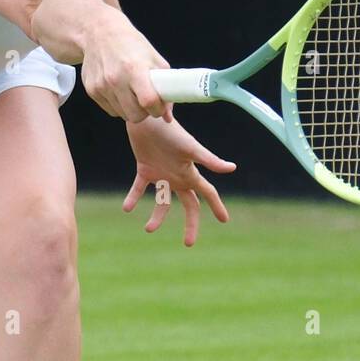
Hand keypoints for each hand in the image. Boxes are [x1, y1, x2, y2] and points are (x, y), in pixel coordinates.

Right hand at [80, 12, 174, 123]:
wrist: (100, 32)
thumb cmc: (130, 43)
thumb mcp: (153, 58)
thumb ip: (165, 87)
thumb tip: (168, 116)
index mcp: (134, 68)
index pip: (148, 101)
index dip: (157, 108)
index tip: (159, 105)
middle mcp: (115, 79)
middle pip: (135, 115)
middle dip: (145, 112)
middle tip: (146, 101)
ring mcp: (101, 86)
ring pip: (123, 115)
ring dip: (131, 109)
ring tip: (132, 92)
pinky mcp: (91, 90)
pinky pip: (110, 110)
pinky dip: (118, 105)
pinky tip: (120, 90)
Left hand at [121, 115, 235, 246]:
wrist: (147, 116)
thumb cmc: (171, 130)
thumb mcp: (190, 147)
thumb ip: (209, 160)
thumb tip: (233, 168)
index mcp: (190, 172)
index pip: (207, 193)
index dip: (217, 206)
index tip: (225, 220)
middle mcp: (177, 175)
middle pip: (189, 204)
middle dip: (191, 224)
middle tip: (189, 243)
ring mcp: (161, 173)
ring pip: (162, 202)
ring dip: (157, 217)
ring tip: (148, 229)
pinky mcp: (144, 169)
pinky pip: (138, 188)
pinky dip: (133, 198)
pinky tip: (127, 208)